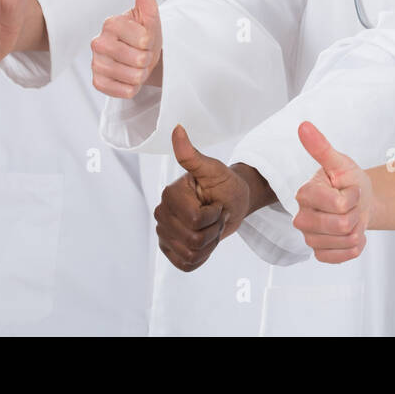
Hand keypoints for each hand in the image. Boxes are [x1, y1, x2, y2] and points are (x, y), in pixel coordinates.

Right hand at [91, 0, 162, 97]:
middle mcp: (97, 43)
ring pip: (131, 76)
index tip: (146, 37)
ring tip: (138, 64)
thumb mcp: (149, 8)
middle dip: (147, 58)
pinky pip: (124, 91)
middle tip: (143, 53)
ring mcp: (96, 63)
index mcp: (110, 23)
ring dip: (141, 73)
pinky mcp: (98, 82)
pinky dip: (133, 87)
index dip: (150, 41)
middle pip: (135, 59)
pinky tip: (129, 77)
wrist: (144, 55)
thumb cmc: (146, 31)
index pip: (140, 38)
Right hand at [155, 125, 250, 272]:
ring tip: (212, 226)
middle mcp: (162, 214)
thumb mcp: (214, 169)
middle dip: (214, 229)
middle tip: (216, 214)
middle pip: (193, 239)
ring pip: (191, 254)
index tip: (216, 203)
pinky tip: (206, 242)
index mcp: (170, 195)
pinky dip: (203, 257)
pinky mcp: (170, 250)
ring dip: (210, 243)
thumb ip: (193, 155)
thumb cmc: (225, 183)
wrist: (232, 202)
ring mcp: (164, 234)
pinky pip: (186, 264)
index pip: (195, 220)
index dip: (214, 215)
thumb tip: (178, 129)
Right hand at [292, 122, 371, 263]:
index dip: (353, 196)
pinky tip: (351, 233)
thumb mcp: (340, 162)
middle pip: (343, 224)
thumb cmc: (348, 181)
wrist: (360, 203)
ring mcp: (309, 237)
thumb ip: (321, 147)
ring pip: (346, 240)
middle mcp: (302, 218)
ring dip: (357, 229)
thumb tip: (303, 125)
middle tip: (351, 205)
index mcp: (304, 194)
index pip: (339, 204)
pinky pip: (345, 256)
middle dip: (356, 213)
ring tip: (351, 217)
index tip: (349, 189)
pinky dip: (355, 245)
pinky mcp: (319, 253)